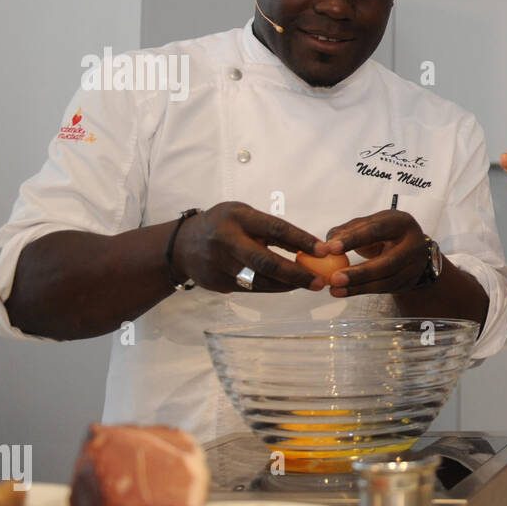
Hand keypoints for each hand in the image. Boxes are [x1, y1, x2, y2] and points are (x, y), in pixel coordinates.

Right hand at [172, 202, 327, 292]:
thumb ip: (272, 230)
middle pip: (265, 261)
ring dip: (287, 284)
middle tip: (319, 281)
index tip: (324, 250)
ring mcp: (220, 264)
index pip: (275, 229)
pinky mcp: (218, 283)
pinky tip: (287, 286)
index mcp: (237, 217)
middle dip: (296, 273)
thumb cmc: (224, 225)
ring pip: (260, 280)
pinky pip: (251, 289)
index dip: (302, 240)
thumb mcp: (245, 216)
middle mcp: (226, 240)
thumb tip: (309, 248)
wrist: (182, 245)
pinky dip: (272, 288)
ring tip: (308, 284)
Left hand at [323, 210, 428, 295]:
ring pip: (386, 280)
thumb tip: (326, 245)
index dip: (353, 239)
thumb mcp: (368, 225)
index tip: (331, 248)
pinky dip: (362, 291)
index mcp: (401, 223)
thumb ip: (347, 231)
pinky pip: (384, 289)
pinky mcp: (409, 281)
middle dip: (359, 272)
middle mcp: (413, 244)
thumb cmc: (383, 233)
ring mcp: (414, 266)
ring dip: (359, 286)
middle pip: (387, 262)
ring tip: (335, 288)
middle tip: (334, 278)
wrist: (409, 249)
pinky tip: (344, 291)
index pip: (376, 230)